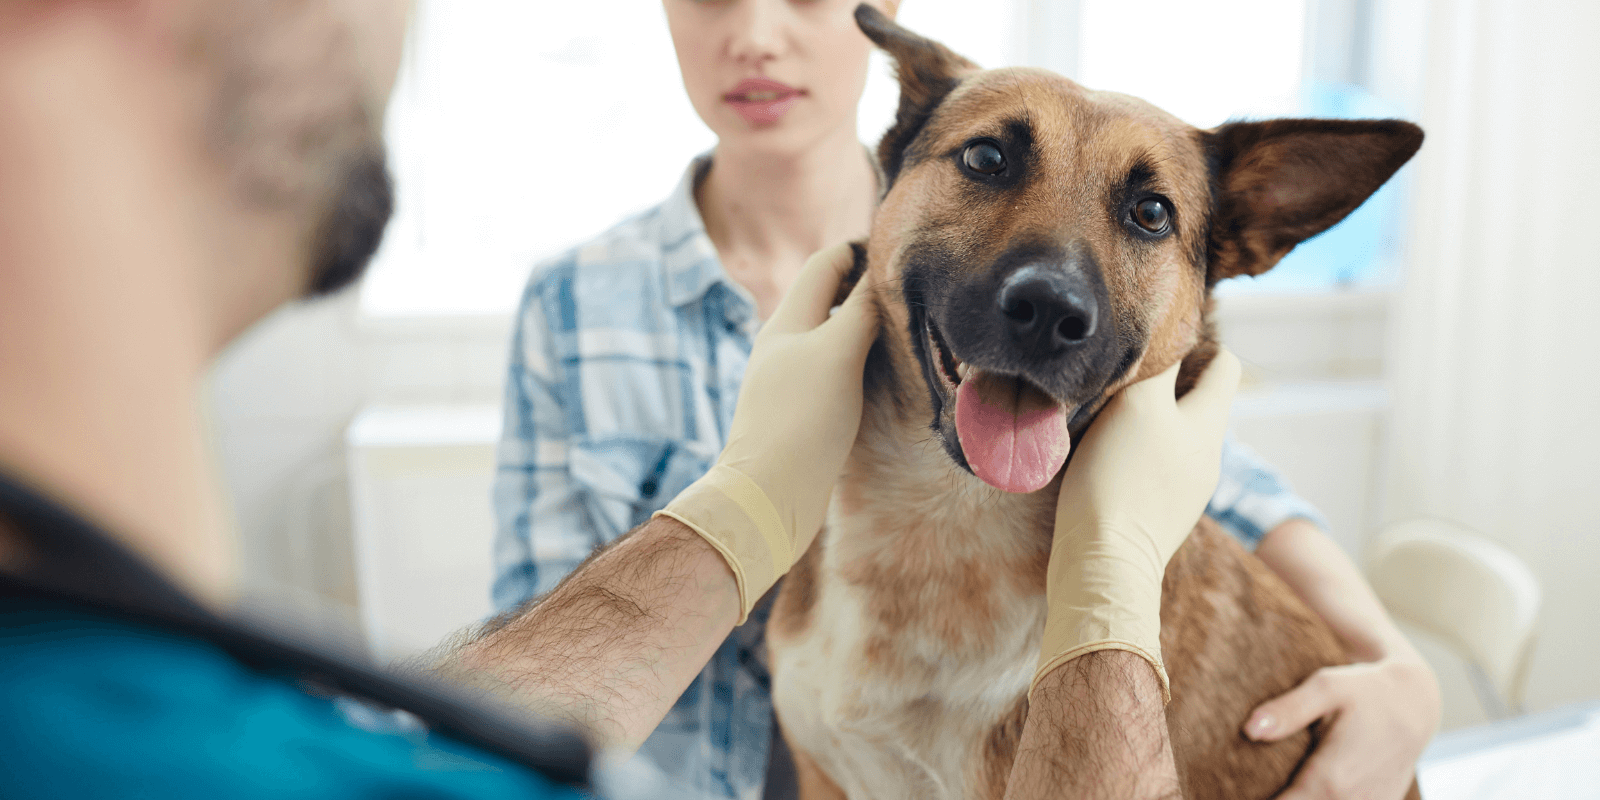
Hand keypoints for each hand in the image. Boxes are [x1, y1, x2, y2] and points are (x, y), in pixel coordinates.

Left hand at [657, 243, 877, 619]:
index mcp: (786, 322)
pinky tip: (883, 381)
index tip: (902, 252)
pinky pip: (833, 374)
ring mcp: (789, 382)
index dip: (861, 251)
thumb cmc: (801, 419)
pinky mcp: (797, 416)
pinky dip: (859, 364)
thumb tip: (884, 275)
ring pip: (831, 338)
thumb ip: (860, 310)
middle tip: (911, 292)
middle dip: (865, 288)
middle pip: (827, 299)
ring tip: (905, 332)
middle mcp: (783, 346)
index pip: (826, 265)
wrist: (767, 496)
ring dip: (864, 329)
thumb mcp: (837, 352)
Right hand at [1034, 350, 1241, 697]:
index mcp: (1209, 425)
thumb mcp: (1138, 406)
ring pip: (1171, 437)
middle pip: (1196, 402)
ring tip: (1104, 414)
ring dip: (1146, 422)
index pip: (1225, 366)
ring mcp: (1185, 492)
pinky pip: (1153, 469)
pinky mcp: (1157, 517)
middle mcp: (1207, 458)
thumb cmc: (1120, 478)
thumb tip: (1165, 331)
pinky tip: (1100, 459)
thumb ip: (1155, 364)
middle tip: (1123, 374)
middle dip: (1166, 383)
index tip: (1160, 339)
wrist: (1104, 564)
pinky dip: (1133, 455)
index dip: (1200, 344)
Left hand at [1245, 655, 1439, 798]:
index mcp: (1330, 781)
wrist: (1416, 702)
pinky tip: (1296, 787)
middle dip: (1271, 798)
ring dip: (1295, 799)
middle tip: (1238, 786)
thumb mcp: (1326, 687)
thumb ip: (1288, 710)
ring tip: (1267, 784)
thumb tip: (1250, 730)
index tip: (1222, 792)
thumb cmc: (1364, 690)